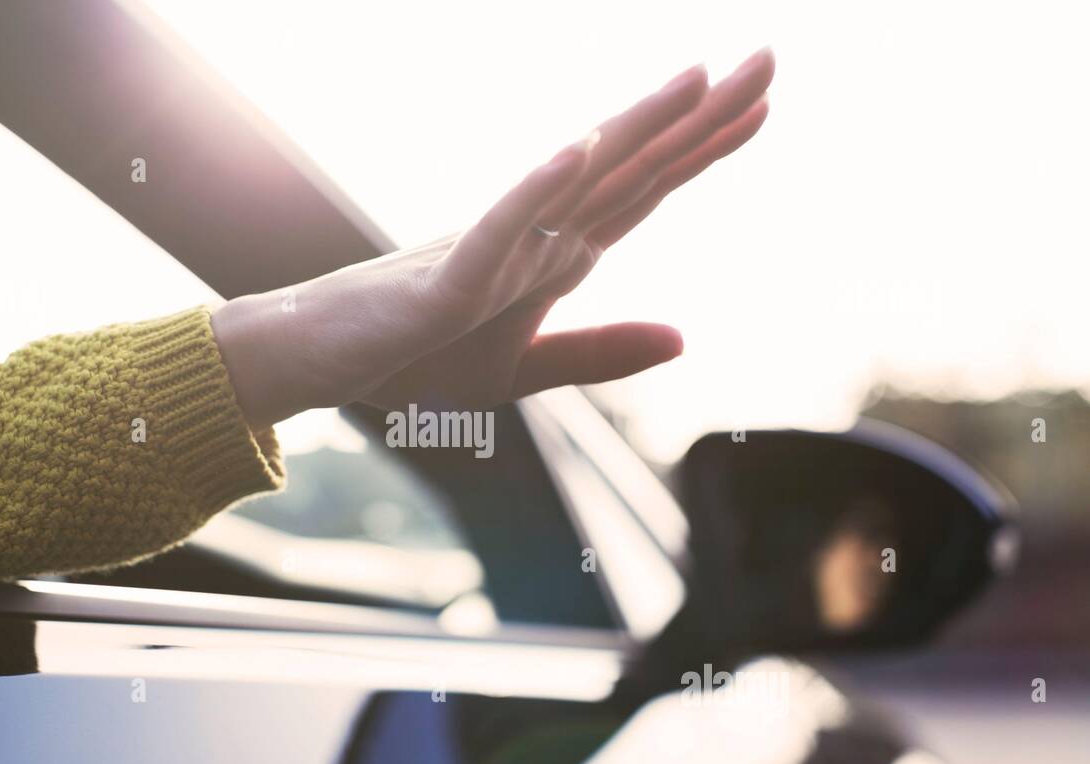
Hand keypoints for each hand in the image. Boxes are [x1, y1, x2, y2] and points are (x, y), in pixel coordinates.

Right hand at [213, 49, 774, 427]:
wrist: (330, 369)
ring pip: (575, 182)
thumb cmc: (416, 357)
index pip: (643, 193)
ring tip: (698, 77)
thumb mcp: (525, 367)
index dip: (703, 150)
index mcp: (554, 255)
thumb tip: (684, 337)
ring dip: (635, 129)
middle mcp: (533, 236)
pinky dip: (537, 191)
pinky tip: (582, 149)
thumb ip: (599, 350)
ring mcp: (493, 251)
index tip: (760, 105)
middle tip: (769, 58)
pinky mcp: (447, 280)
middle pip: (630, 171)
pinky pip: (497, 230)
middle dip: (700, 119)